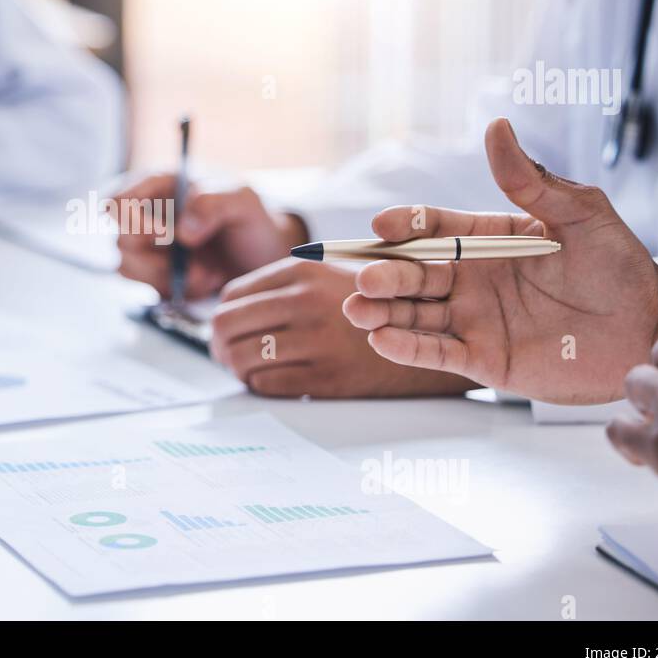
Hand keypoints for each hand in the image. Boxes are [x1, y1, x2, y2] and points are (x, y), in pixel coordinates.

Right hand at [113, 174, 306, 298]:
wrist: (263, 254)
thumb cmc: (250, 217)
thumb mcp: (242, 200)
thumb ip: (213, 203)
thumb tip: (182, 231)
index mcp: (159, 186)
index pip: (118, 201)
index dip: (130, 221)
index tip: (163, 236)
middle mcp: (146, 216)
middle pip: (121, 240)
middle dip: (156, 259)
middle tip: (196, 265)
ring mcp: (149, 247)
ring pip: (128, 267)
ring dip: (167, 278)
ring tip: (207, 274)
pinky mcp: (156, 275)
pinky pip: (149, 287)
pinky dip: (177, 289)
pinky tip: (205, 281)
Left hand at [210, 257, 475, 397]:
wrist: (439, 335)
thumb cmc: (384, 302)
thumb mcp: (339, 272)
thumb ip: (291, 280)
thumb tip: (231, 302)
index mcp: (303, 272)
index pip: (233, 295)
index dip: (222, 314)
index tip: (226, 327)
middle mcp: (305, 303)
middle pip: (227, 325)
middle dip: (218, 342)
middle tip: (224, 352)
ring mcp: (315, 342)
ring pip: (241, 357)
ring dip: (235, 367)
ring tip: (245, 368)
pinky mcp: (326, 379)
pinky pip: (266, 385)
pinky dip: (258, 385)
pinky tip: (270, 381)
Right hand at [343, 117, 657, 404]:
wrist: (649, 331)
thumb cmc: (620, 267)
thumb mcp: (581, 214)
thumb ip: (532, 180)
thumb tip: (496, 127)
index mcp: (491, 239)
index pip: (437, 228)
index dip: (408, 226)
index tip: (382, 227)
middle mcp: (475, 278)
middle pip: (415, 274)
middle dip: (385, 275)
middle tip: (363, 278)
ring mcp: (476, 319)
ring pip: (415, 314)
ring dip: (381, 311)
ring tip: (357, 309)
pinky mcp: (484, 359)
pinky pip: (437, 353)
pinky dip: (407, 348)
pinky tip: (382, 339)